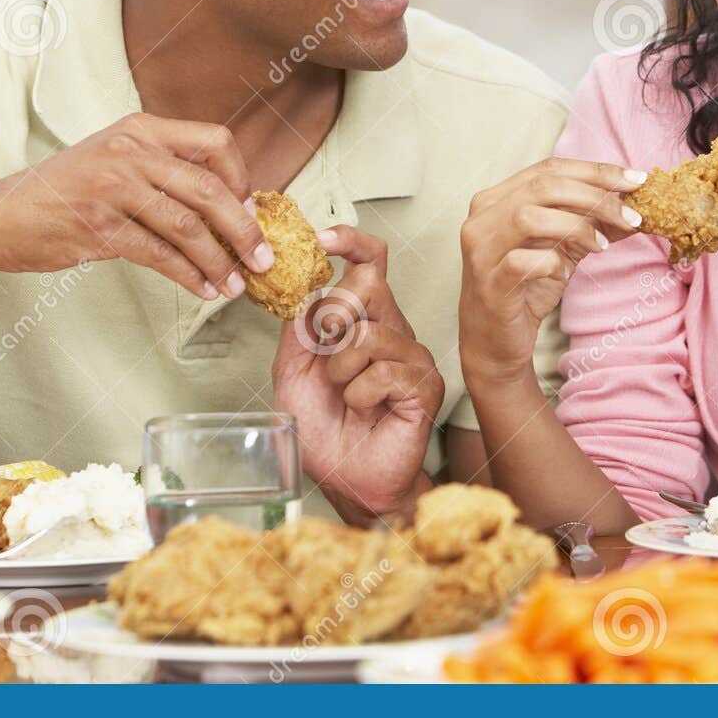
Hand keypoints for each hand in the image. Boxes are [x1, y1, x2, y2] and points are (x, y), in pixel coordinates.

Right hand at [0, 112, 272, 298]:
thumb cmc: (65, 193)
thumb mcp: (115, 161)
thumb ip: (165, 171)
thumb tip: (232, 206)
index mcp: (141, 129)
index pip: (216, 141)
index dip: (243, 178)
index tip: (252, 211)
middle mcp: (130, 151)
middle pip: (210, 189)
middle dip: (245, 230)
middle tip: (265, 259)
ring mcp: (112, 187)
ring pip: (188, 227)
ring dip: (220, 262)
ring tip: (236, 286)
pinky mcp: (99, 226)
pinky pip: (160, 255)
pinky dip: (189, 276)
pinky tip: (204, 289)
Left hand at [272, 226, 442, 523]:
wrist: (347, 479)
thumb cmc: (325, 430)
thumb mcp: (293, 370)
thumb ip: (299, 328)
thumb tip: (301, 287)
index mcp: (363, 320)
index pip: (369, 262)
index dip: (350, 241)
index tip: (323, 238)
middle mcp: (391, 330)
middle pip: (368, 284)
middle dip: (334, 316)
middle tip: (327, 351)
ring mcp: (411, 356)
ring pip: (369, 334)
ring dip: (340, 370)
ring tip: (345, 394)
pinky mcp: (424, 385)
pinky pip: (383, 371)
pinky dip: (359, 394)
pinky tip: (364, 409)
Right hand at [458, 158, 645, 385]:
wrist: (495, 343)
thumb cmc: (526, 290)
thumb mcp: (563, 250)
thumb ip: (590, 224)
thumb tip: (634, 207)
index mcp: (497, 199)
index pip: (549, 168)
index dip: (596, 171)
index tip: (636, 181)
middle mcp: (483, 218)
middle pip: (543, 186)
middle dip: (596, 197)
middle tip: (631, 216)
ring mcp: (481, 250)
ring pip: (530, 216)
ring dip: (577, 227)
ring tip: (599, 247)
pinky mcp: (488, 283)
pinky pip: (523, 261)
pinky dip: (553, 264)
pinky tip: (566, 274)